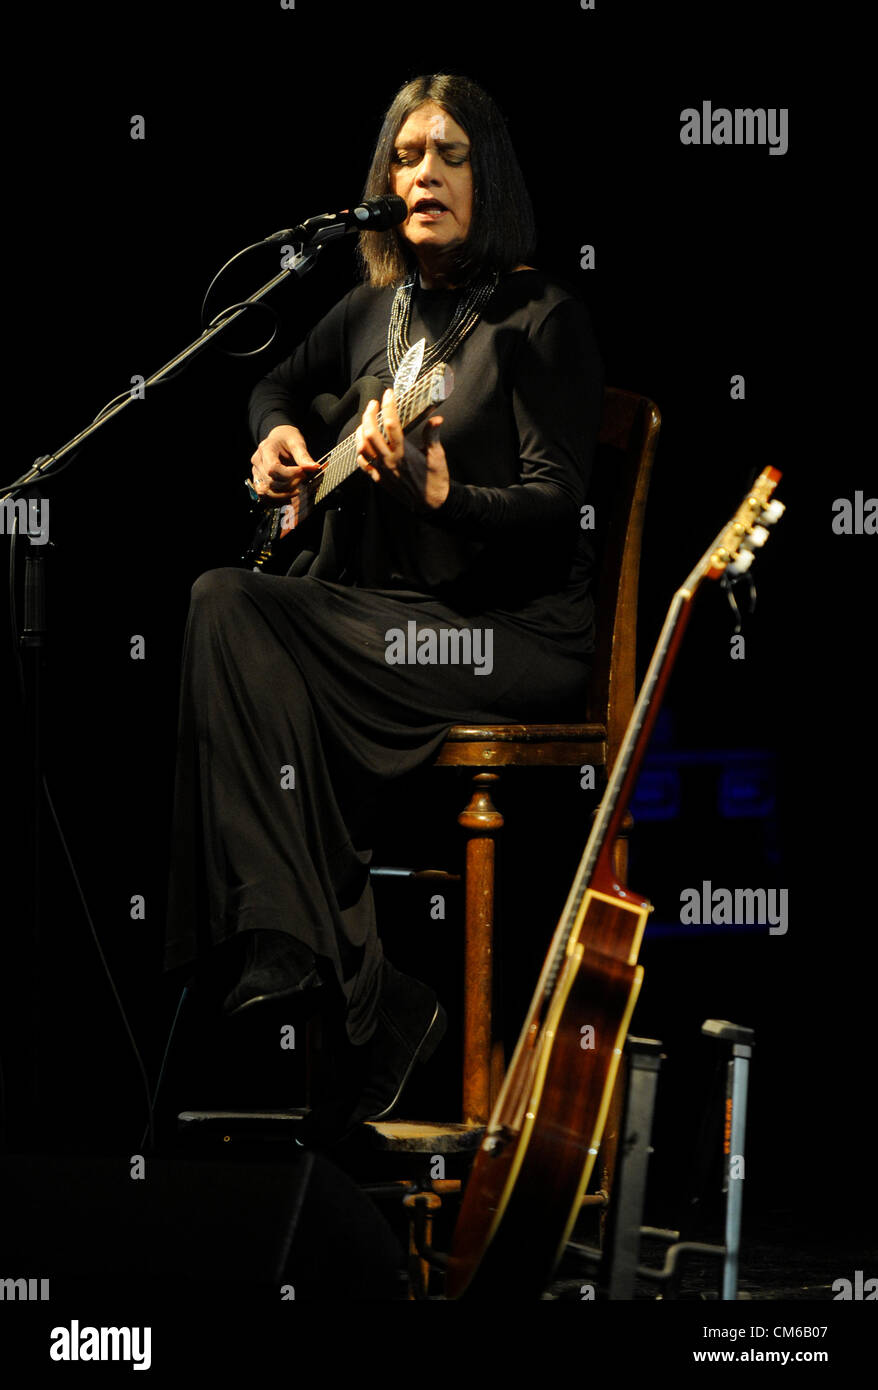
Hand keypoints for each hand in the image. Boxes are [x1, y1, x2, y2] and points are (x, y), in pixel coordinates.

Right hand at [250, 425, 321, 525]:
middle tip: (303, 479)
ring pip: (266, 492)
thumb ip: (304, 456)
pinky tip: (289, 497)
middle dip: (290, 484)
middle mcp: (257, 461)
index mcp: (265, 449)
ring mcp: (256, 472)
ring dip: (284, 495)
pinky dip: (276, 500)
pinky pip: (264, 497)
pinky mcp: (258, 480)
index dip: (289, 474)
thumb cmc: (287, 439)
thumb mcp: (297, 442)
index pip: (273, 468)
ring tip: (297, 490)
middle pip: (271, 482)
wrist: (278, 438)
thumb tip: (314, 467)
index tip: (302, 472)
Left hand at [355, 388, 449, 511]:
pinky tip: (362, 442)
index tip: (388, 394)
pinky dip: (359, 450)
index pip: (392, 424)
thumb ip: (433, 436)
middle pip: (370, 433)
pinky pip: (363, 463)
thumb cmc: (435, 480)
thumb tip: (436, 419)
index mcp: (404, 454)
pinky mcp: (378, 479)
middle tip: (373, 403)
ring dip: (361, 430)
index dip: (388, 406)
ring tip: (366, 420)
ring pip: (362, 447)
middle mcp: (389, 461)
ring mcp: (382, 471)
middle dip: (369, 414)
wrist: (430, 504)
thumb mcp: (438, 456)